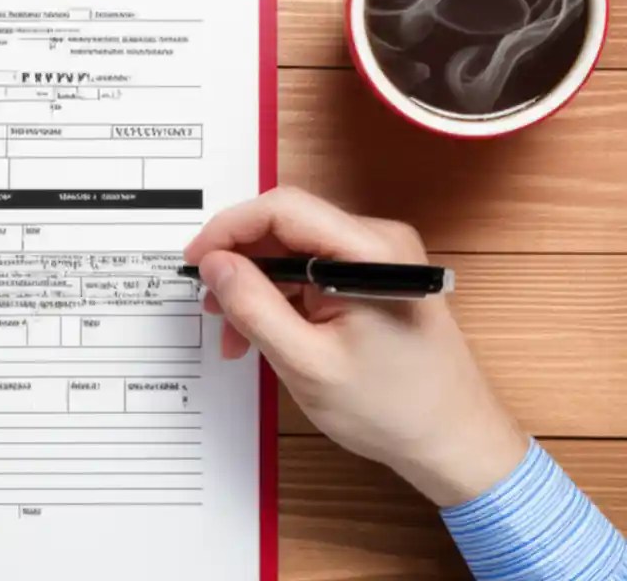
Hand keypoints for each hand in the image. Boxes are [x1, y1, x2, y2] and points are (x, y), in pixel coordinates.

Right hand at [185, 188, 527, 506]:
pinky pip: (311, 271)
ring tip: (236, 334)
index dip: (229, 229)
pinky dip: (280, 298)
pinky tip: (265, 334)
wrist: (453, 440)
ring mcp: (377, 259)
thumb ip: (255, 307)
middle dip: (239, 263)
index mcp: (371, 251)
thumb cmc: (395, 409)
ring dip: (256, 287)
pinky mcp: (372, 278)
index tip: (195, 261)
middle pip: (286, 226)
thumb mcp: (307, 362)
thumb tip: (214, 263)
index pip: (283, 209)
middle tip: (210, 304)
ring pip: (293, 252)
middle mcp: (378, 242)